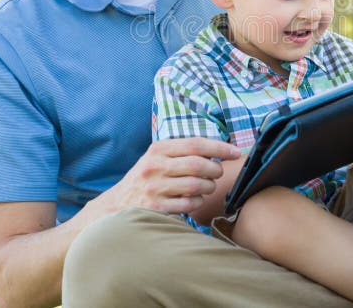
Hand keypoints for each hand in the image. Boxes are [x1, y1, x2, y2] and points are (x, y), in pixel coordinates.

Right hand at [105, 137, 240, 214]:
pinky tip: (194, 200)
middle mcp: (154, 166)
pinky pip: (188, 205)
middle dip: (215, 169)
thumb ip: (182, 152)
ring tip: (206, 186)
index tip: (236, 152)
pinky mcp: (155, 208)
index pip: (195, 144)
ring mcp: (154, 188)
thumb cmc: (146, 178)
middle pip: (198, 165)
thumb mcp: (157, 158)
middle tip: (217, 173)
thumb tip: (219, 150)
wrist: (116, 205)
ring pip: (196, 186)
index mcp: (158, 149)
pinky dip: (197, 202)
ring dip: (208, 187)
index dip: (220, 147)